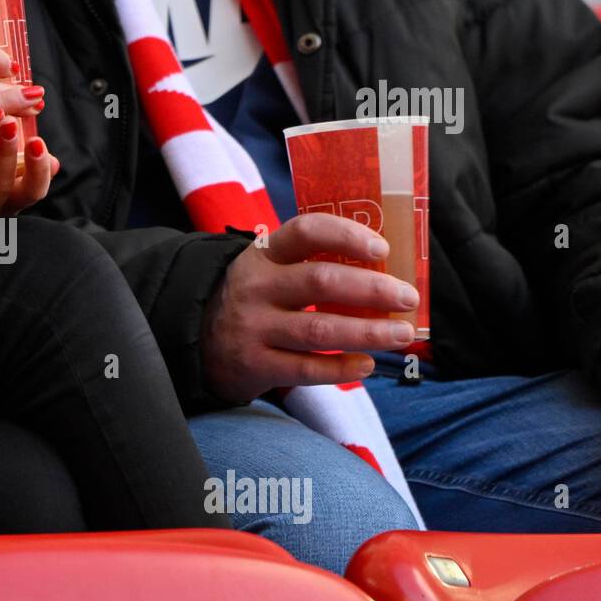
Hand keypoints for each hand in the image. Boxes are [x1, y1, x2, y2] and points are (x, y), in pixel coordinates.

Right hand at [200, 213, 421, 400]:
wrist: (193, 338)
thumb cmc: (251, 300)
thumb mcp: (267, 271)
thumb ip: (310, 266)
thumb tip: (385, 275)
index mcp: (264, 255)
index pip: (306, 231)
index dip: (346, 236)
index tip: (382, 250)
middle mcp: (256, 287)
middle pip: (321, 281)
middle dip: (372, 290)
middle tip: (407, 299)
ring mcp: (253, 327)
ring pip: (318, 329)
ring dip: (367, 332)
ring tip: (401, 335)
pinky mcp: (253, 364)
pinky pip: (305, 368)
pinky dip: (341, 367)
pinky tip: (366, 364)